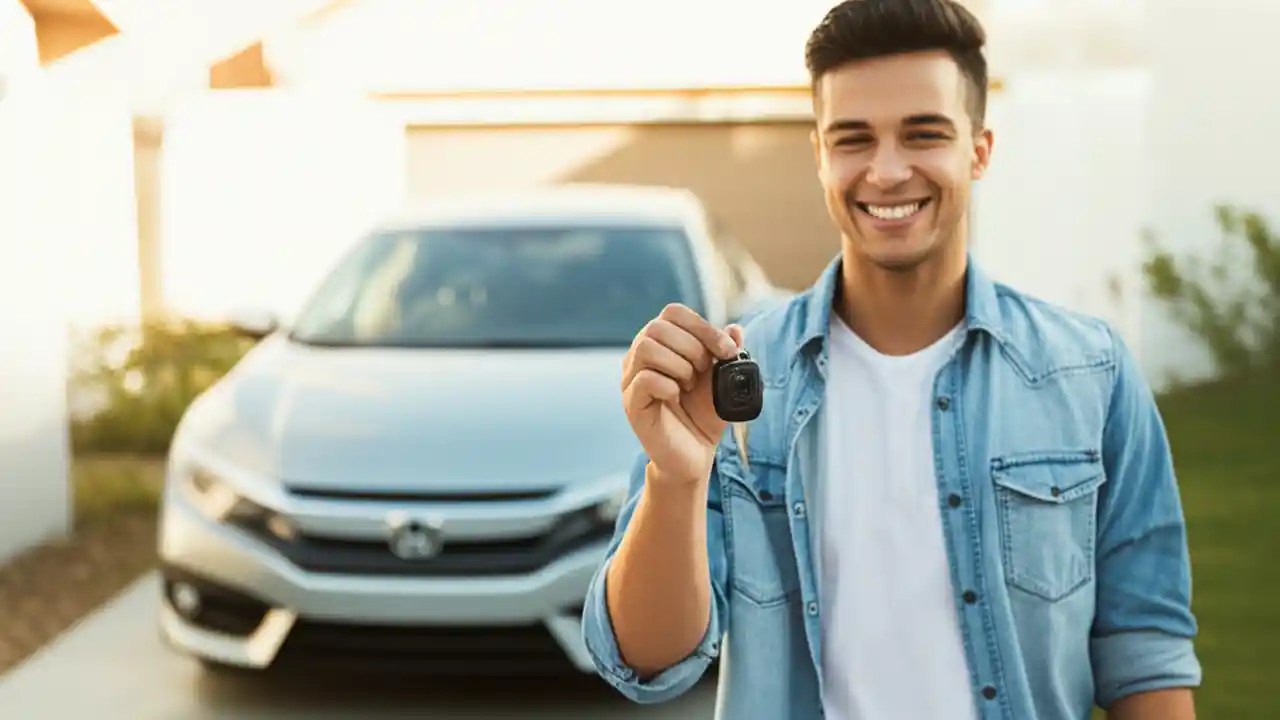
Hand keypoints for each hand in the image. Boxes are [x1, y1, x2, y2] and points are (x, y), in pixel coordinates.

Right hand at [621, 303, 743, 484]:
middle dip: (691, 347)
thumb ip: (728, 353)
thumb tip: (735, 329)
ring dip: (677, 365)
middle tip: (704, 371)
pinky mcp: (632, 404)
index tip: (726, 350)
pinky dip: (668, 385)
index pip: (673, 312)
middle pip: (656, 326)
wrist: (695, 455)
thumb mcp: (723, 380)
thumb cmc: (704, 415)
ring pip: (646, 348)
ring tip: (688, 385)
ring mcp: (632, 380)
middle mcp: (641, 357)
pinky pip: (644, 380)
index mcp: (662, 344)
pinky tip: (677, 397)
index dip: (702, 326)